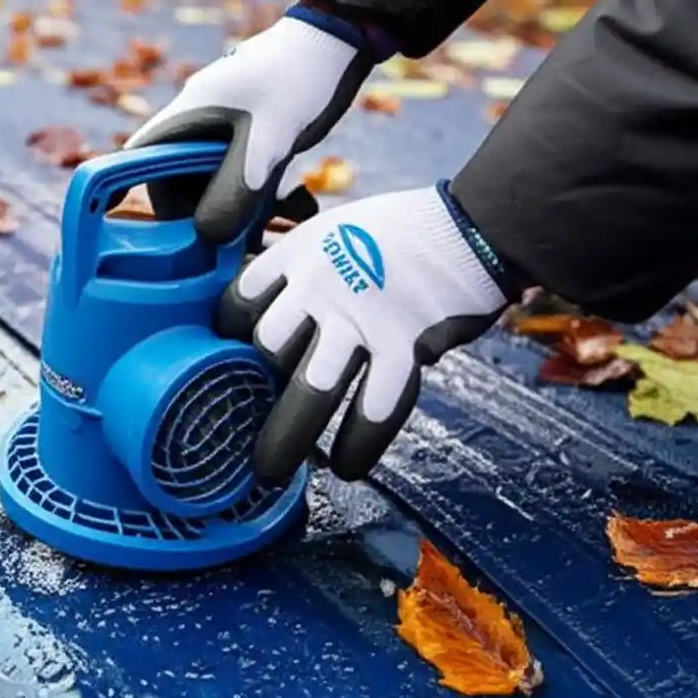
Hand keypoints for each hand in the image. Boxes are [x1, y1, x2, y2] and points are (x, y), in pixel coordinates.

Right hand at [124, 5, 375, 242]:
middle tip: (230, 241)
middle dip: (201, 213)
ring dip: (238, 209)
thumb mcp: (270, 140)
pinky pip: (244, 176)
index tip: (148, 227)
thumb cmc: (299, 79)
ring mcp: (226, 130)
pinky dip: (262, 196)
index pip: (142, 158)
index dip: (133, 191)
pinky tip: (294, 209)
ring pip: (215, 182)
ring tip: (269, 228)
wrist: (339, 45)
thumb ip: (236, 189)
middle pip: (179, 180)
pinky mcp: (253, 137)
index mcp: (189, 114)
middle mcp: (200, 122)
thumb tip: (208, 236)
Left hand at [218, 184, 512, 480]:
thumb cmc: (398, 235)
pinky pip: (375, 406)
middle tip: (238, 430)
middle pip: (266, 347)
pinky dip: (360, 445)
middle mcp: (322, 283)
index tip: (229, 367)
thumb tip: (267, 320)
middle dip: (249, 394)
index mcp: (298, 252)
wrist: (469, 227)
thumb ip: (299, 274)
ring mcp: (363, 315)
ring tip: (271, 470)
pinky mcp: (405, 343)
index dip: (228, 341)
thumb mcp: (332, 233)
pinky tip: (348, 468)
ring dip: (288, 436)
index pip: (239, 301)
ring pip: (311, 386)